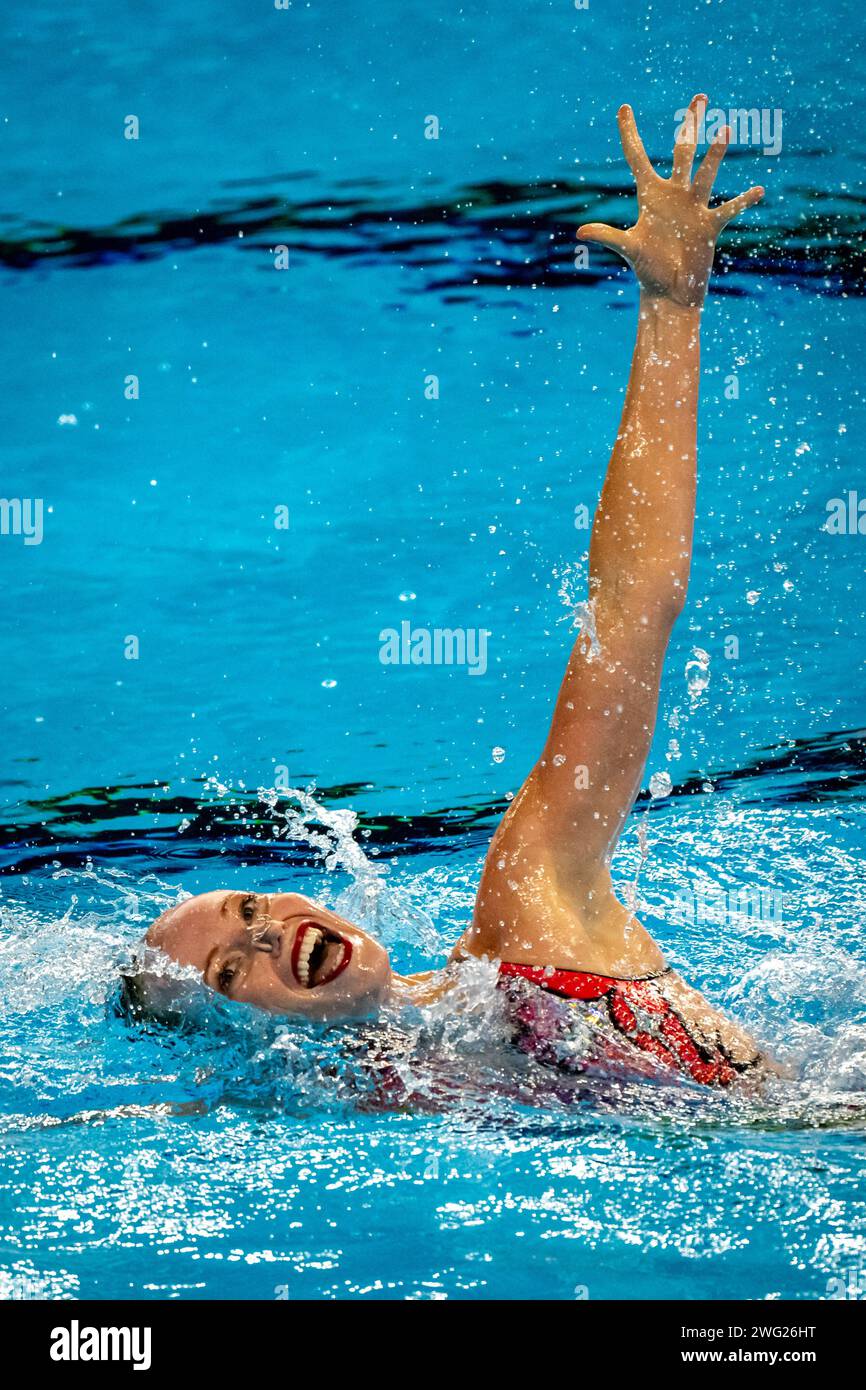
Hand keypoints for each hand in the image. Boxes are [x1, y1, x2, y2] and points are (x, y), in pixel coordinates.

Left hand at [578, 94, 763, 308]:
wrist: (669, 292)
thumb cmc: (647, 270)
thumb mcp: (628, 249)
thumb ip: (608, 236)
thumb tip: (580, 232)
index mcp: (651, 195)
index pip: (637, 157)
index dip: (630, 133)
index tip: (623, 107)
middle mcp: (674, 194)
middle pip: (684, 151)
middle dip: (691, 124)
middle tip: (700, 96)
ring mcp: (694, 207)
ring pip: (707, 172)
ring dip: (715, 153)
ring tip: (725, 129)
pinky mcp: (710, 225)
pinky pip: (729, 210)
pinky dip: (743, 202)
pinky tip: (759, 190)